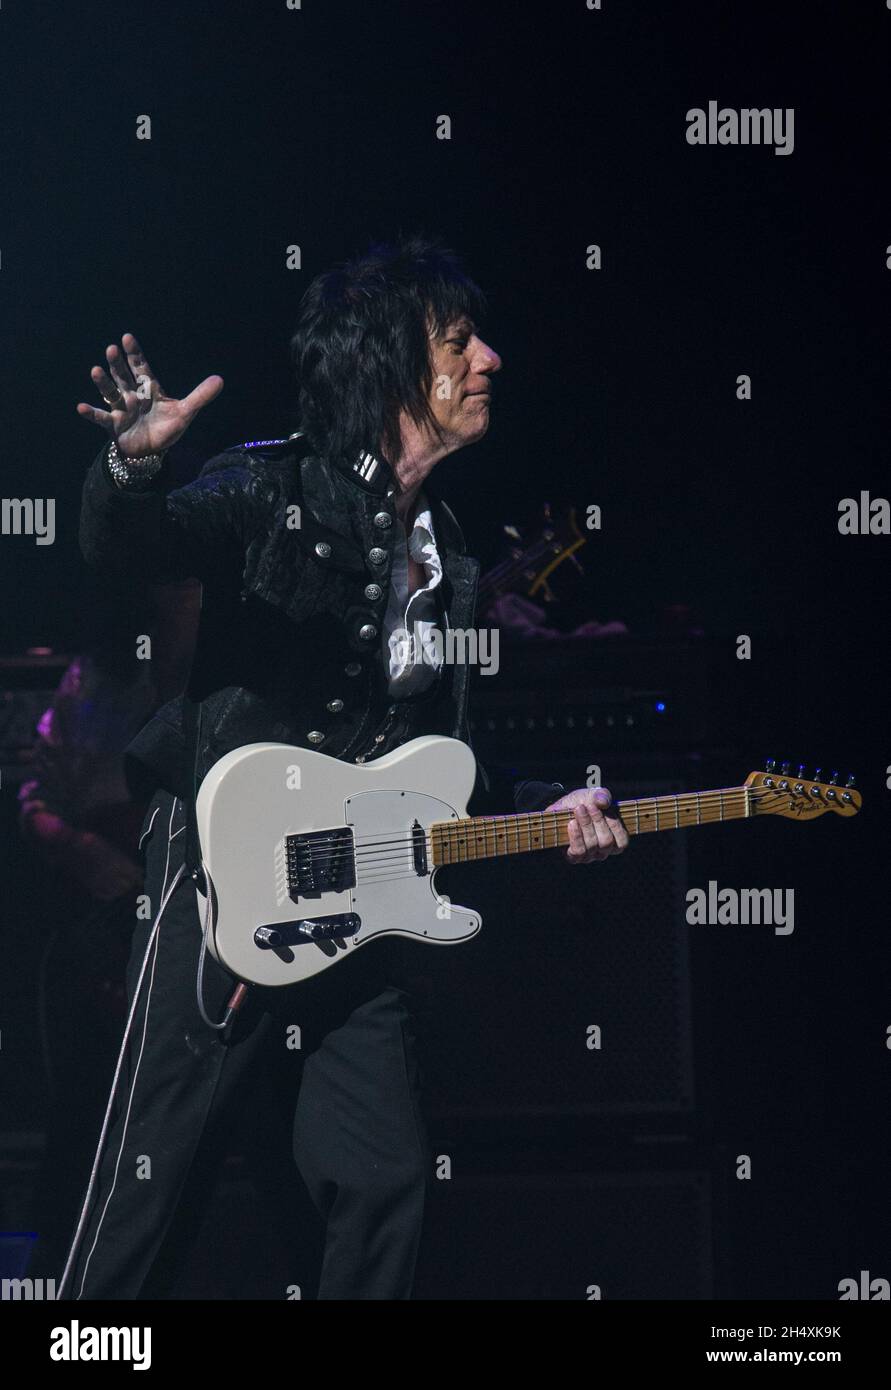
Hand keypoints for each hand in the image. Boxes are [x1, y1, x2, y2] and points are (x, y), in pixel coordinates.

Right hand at [76, 332, 222, 456]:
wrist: (150, 452)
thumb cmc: (166, 428)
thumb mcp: (185, 412)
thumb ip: (200, 396)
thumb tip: (220, 379)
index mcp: (148, 389)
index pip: (141, 367)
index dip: (135, 354)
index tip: (127, 337)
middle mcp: (132, 395)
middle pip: (123, 376)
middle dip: (117, 364)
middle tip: (112, 349)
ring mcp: (121, 409)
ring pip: (110, 392)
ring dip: (103, 382)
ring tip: (95, 370)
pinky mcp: (113, 425)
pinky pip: (100, 417)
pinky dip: (91, 413)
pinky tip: (81, 407)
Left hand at [544, 786, 629, 864]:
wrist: (561, 808)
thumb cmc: (582, 803)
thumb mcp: (594, 795)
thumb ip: (602, 795)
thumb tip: (604, 802)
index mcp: (614, 840)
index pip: (622, 841)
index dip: (615, 824)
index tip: (605, 807)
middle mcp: (603, 851)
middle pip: (606, 841)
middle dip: (598, 821)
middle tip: (589, 805)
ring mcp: (588, 855)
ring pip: (592, 845)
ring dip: (585, 825)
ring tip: (579, 809)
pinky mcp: (573, 856)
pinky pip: (578, 851)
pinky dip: (576, 836)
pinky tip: (572, 823)